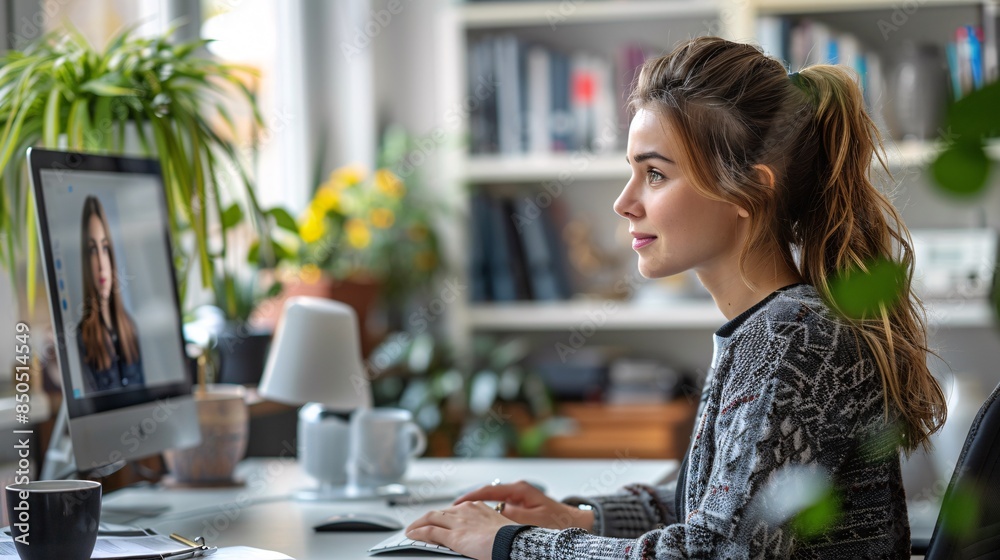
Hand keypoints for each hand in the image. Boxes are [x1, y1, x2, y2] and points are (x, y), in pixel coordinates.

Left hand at [406, 501, 511, 559]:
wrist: (512, 542)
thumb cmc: (510, 538)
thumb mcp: (497, 526)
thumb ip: (485, 526)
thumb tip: (483, 534)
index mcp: (477, 507)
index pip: (453, 509)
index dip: (442, 515)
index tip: (437, 519)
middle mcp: (465, 510)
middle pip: (439, 512)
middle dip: (427, 518)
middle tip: (419, 524)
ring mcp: (457, 522)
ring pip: (430, 518)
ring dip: (418, 524)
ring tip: (411, 530)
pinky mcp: (452, 536)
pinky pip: (429, 532)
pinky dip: (418, 532)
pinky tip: (411, 535)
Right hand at [454, 480, 593, 530]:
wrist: (575, 522)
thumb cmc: (559, 521)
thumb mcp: (535, 520)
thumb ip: (515, 516)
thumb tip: (497, 513)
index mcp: (519, 489)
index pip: (488, 490)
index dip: (470, 496)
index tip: (456, 503)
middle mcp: (516, 490)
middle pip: (486, 494)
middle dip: (468, 502)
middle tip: (451, 511)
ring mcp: (517, 497)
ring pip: (491, 502)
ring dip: (476, 509)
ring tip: (460, 517)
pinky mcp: (519, 505)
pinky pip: (497, 508)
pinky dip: (486, 514)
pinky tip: (479, 523)